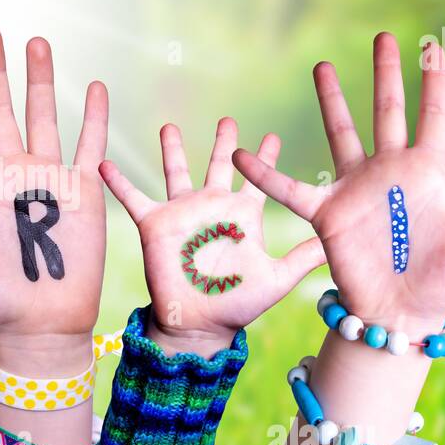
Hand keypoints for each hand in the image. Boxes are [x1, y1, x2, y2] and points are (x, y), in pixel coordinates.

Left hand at [0, 27, 108, 348]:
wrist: (40, 323)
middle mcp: (10, 174)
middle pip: (0, 112)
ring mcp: (46, 178)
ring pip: (43, 117)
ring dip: (40, 80)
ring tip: (34, 41)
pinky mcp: (82, 190)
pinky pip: (89, 146)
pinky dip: (94, 118)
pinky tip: (95, 86)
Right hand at [101, 119, 325, 346]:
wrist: (199, 324)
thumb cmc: (239, 304)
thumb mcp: (278, 278)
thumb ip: (304, 257)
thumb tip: (340, 241)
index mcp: (242, 216)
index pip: (257, 178)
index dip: (264, 156)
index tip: (271, 134)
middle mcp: (212, 208)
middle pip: (217, 165)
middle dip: (222, 142)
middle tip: (227, 119)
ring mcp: (183, 214)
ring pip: (176, 171)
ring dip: (173, 149)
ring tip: (168, 126)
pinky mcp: (155, 225)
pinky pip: (134, 198)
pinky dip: (120, 181)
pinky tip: (104, 163)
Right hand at [233, 32, 444, 338]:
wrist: (402, 315)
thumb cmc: (444, 283)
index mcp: (429, 173)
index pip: (434, 116)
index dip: (434, 81)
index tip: (434, 46)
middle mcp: (390, 172)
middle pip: (387, 110)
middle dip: (386, 73)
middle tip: (383, 36)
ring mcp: (356, 189)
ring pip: (342, 133)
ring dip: (332, 100)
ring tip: (323, 65)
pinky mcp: (328, 212)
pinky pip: (291, 189)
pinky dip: (268, 175)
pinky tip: (244, 156)